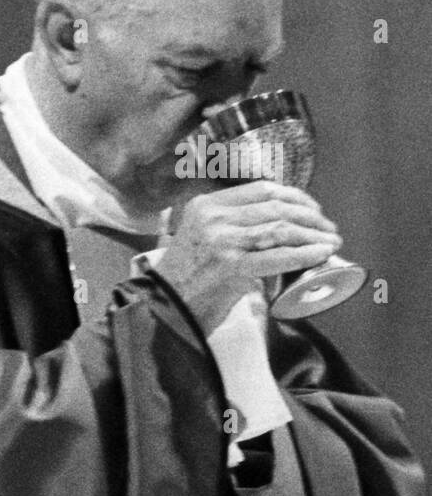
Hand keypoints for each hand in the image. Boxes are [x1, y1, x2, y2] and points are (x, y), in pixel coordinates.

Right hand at [157, 181, 341, 331]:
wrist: (165, 306)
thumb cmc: (186, 277)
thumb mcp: (200, 236)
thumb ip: (228, 224)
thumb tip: (275, 222)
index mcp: (206, 205)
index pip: (261, 189)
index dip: (295, 196)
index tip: (313, 208)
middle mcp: (213, 218)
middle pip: (276, 207)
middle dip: (311, 217)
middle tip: (329, 229)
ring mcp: (222, 241)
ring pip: (281, 228)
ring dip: (314, 235)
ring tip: (331, 242)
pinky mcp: (231, 266)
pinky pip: (277, 256)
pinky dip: (305, 254)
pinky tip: (321, 253)